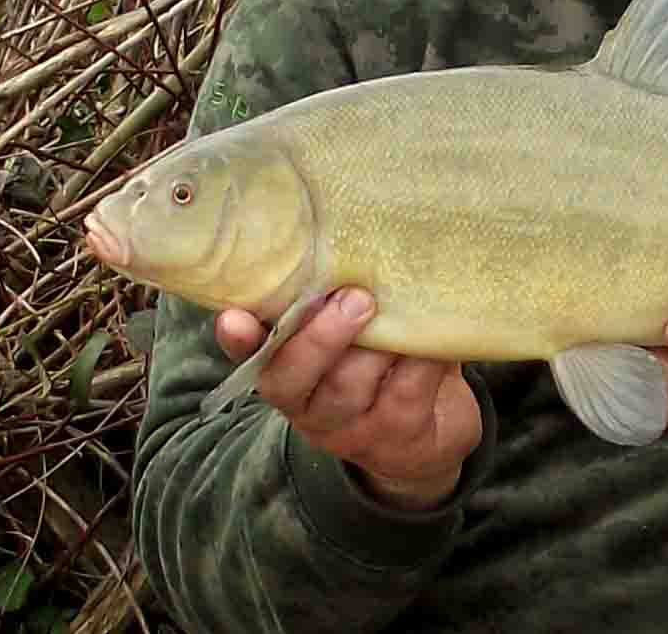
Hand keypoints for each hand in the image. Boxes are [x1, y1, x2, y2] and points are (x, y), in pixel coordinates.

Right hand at [216, 289, 482, 510]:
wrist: (434, 427)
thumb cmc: (388, 356)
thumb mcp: (362, 326)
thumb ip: (345, 294)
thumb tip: (359, 229)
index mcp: (289, 367)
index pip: (252, 354)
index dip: (240, 339)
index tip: (232, 317)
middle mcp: (307, 404)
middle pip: (291, 376)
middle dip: (320, 336)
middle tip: (357, 298)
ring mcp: (348, 428)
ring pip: (348, 386)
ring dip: (376, 346)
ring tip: (400, 314)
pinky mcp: (394, 437)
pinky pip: (404, 393)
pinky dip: (421, 360)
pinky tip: (434, 339)